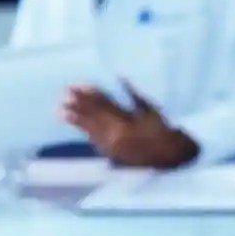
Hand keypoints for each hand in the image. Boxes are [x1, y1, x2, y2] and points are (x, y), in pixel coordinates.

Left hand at [62, 85, 198, 168]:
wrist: (172, 157)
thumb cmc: (165, 130)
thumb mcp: (152, 110)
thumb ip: (133, 95)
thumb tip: (121, 78)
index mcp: (124, 123)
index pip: (102, 105)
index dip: (88, 95)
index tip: (76, 87)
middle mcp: (115, 136)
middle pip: (93, 117)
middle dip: (78, 106)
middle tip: (64, 97)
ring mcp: (112, 147)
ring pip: (91, 130)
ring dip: (77, 120)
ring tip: (62, 111)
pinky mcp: (113, 155)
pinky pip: (96, 141)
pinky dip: (87, 132)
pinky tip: (79, 126)